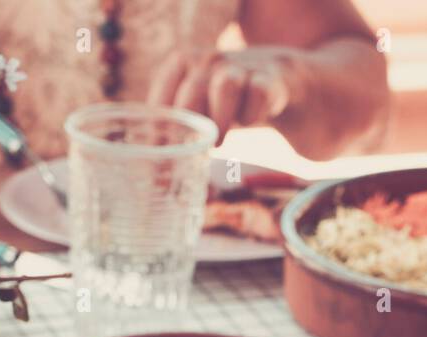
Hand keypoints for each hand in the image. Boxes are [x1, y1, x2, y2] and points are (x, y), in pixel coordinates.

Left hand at [147, 48, 294, 144]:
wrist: (271, 78)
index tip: (162, 152)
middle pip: (192, 93)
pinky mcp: (266, 78)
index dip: (160, 127)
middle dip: (191, 127)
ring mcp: (238, 67)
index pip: (162, 94)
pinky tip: (248, 123)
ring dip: (220, 120)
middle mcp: (207, 60)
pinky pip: (258, 94)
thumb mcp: (194, 107)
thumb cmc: (220, 102)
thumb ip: (174, 133)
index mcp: (181, 63)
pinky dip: (252, 114)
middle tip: (193, 149)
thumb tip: (155, 186)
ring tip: (218, 141)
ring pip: (226, 88)